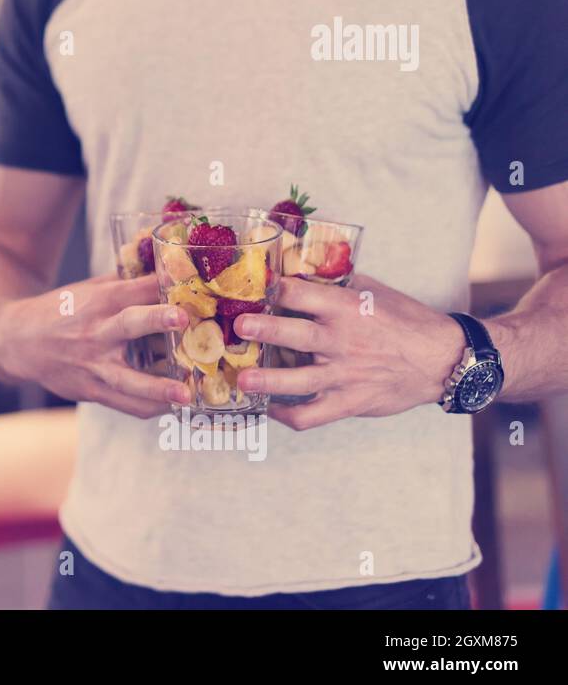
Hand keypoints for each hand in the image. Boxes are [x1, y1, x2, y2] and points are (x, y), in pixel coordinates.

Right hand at [0, 273, 190, 417]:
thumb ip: (124, 282)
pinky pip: (125, 403)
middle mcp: (96, 332)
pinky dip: (149, 406)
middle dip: (156, 320)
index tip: (190, 283)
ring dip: (158, 388)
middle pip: (129, 324)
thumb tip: (163, 267)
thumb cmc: (60, 311)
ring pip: (128, 378)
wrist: (18, 341)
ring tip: (185, 395)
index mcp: (97, 301)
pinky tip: (171, 406)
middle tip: (183, 319)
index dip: (162, 284)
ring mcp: (92, 365)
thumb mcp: (88, 290)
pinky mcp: (90, 390)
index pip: (134, 289)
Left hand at [233, 274, 465, 429]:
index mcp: (347, 308)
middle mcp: (343, 341)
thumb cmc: (405, 319)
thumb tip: (296, 269)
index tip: (252, 286)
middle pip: (298, 334)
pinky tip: (270, 409)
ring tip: (242, 380)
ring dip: (269, 381)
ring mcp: (346, 375)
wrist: (443, 359)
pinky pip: (313, 415)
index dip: (276, 288)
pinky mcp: (350, 402)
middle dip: (267, 329)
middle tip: (240, 326)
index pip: (303, 293)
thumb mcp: (372, 291)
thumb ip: (334, 283)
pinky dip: (288, 416)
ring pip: (301, 381)